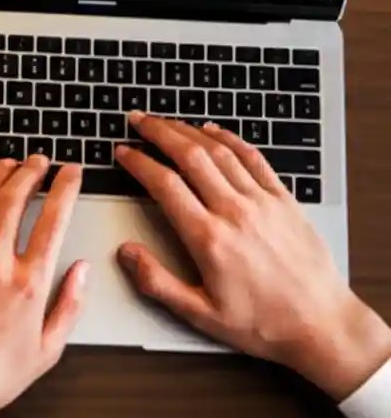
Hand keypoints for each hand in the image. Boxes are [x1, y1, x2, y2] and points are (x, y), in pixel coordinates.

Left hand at [0, 156, 89, 417]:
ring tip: (7, 162)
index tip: (70, 173)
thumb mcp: (48, 349)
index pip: (53, 221)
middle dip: (30, 173)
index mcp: (28, 285)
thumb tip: (83, 269)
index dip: (65, 189)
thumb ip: (70, 305)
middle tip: (38, 161)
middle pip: (14, 201)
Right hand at [115, 112, 390, 399]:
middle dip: (158, 133)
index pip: (164, 185)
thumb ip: (157, 282)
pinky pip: (254, 158)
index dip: (139, 162)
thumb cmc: (262, 322)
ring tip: (166, 121)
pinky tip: (213, 131)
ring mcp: (262, 202)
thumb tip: (126, 253)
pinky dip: (230, 139)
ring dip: (188, 131)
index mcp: (208, 239)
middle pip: (189, 157)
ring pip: (219, 152)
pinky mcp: (284, 200)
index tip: (123, 152)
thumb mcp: (200, 314)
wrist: (321, 323)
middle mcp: (234, 212)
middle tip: (138, 120)